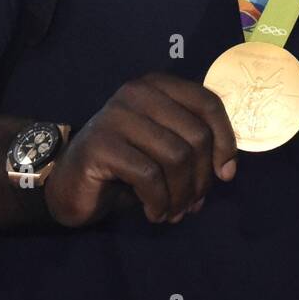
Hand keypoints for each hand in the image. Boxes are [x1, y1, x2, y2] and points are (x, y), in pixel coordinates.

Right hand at [43, 73, 236, 228]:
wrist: (71, 182)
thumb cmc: (125, 165)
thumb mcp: (164, 148)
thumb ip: (193, 146)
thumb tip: (227, 169)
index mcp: (157, 86)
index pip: (208, 103)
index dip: (225, 140)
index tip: (226, 174)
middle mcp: (137, 92)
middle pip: (196, 135)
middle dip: (202, 178)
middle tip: (192, 204)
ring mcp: (117, 115)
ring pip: (176, 157)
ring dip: (182, 195)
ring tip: (174, 212)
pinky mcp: (101, 144)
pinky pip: (149, 176)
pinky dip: (159, 202)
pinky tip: (154, 213)